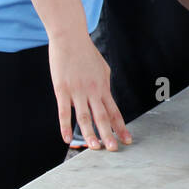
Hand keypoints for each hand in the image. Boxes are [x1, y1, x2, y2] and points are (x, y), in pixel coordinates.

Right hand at [48, 31, 130, 151]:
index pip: (114, 112)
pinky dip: (65, 126)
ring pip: (84, 117)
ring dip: (89, 134)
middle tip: (114, 149)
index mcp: (103, 87)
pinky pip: (64, 111)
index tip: (127, 140)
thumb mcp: (102, 69)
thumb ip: (103, 85)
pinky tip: (67, 138)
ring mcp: (77, 91)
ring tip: (94, 147)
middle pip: (102, 117)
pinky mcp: (62, 90)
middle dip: (109, 135)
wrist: (71, 38)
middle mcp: (93, 91)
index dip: (120, 127)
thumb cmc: (86, 53)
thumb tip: (106, 98)